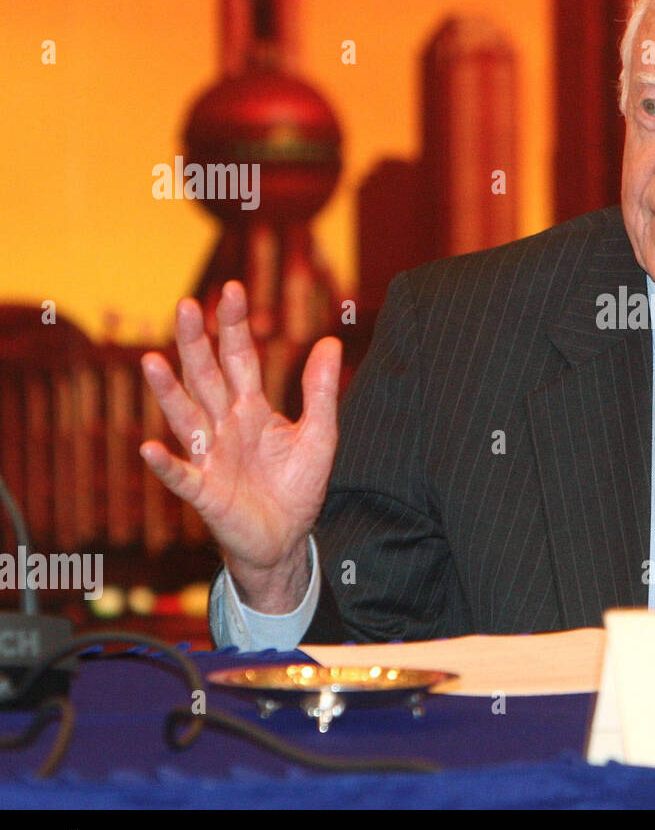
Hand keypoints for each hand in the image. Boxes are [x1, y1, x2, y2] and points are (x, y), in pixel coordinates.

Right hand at [138, 281, 340, 612]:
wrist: (287, 539)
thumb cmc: (297, 486)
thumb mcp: (320, 435)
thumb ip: (320, 391)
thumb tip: (329, 341)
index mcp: (251, 408)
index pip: (240, 359)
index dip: (234, 327)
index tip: (232, 290)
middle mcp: (224, 426)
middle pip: (205, 377)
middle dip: (195, 343)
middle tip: (185, 305)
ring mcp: (211, 457)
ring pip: (185, 418)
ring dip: (169, 392)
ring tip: (152, 362)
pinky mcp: (206, 493)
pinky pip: (182, 477)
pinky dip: (167, 465)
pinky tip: (151, 449)